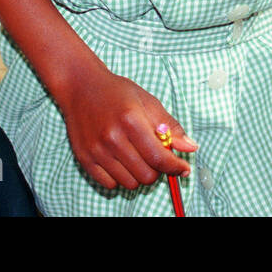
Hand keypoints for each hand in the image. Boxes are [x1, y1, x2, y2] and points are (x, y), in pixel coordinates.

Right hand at [56, 68, 196, 190]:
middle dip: (157, 170)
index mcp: (131, 120)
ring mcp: (97, 150)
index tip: (183, 169)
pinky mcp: (85, 159)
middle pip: (146, 175)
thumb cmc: (116, 92)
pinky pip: (110, 184)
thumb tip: (191, 148)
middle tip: (155, 156)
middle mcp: (112, 137)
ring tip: (136, 156)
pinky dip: (120, 177)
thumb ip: (169, 126)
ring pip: (130, 183)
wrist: (81, 86)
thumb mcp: (148, 101)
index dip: (175, 167)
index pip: (159, 158)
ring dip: (139, 174)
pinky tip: (120, 160)